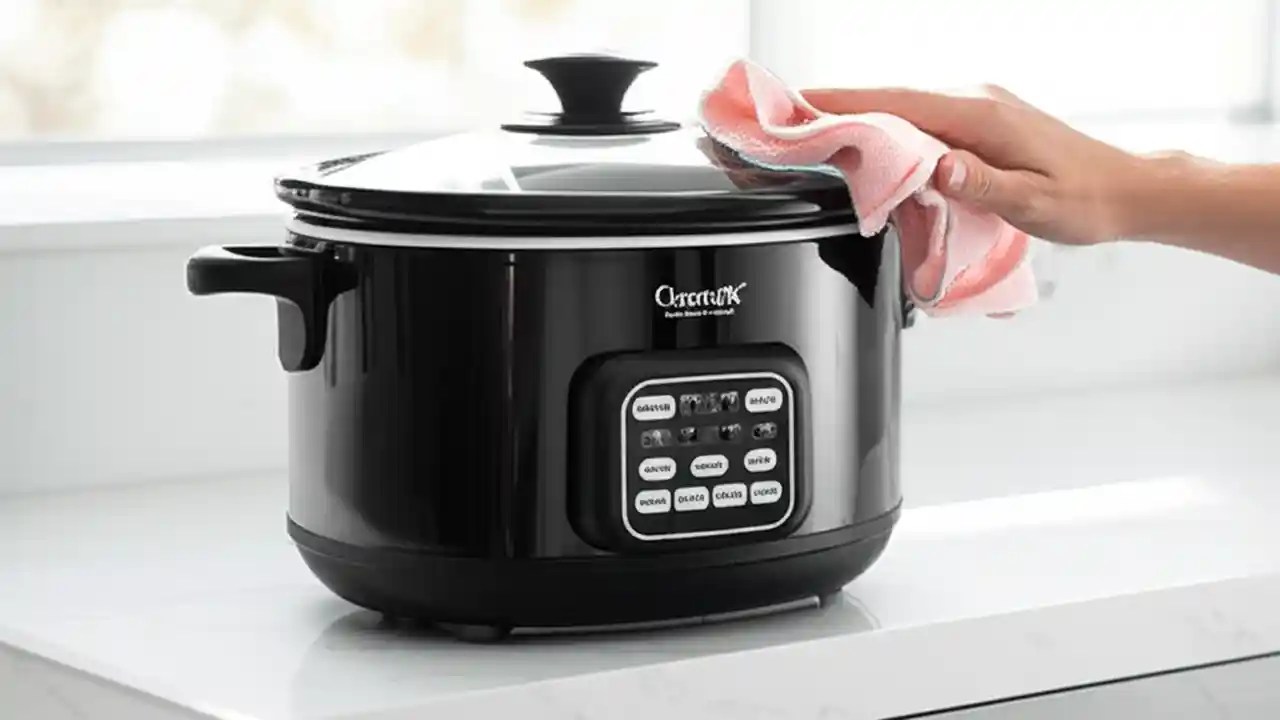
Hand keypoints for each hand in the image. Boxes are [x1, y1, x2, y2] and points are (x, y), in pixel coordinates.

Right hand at [801, 84, 1144, 245]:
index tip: (798, 103)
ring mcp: (976, 110)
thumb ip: (982, 185)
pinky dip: (887, 132)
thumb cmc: (1085, 199)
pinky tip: (869, 150)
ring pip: (903, 111)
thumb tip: (938, 169)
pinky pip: (920, 122)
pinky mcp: (978, 125)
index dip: (843, 102)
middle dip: (836, 110)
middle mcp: (974, 102)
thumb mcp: (1034, 203)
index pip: (897, 103)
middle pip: (890, 101)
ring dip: (859, 122)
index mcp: (981, 116)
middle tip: (788, 125)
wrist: (1125, 189)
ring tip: (815, 138)